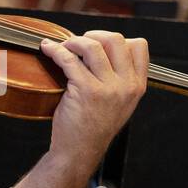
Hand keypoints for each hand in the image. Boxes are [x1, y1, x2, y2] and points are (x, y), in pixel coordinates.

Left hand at [39, 31, 148, 168]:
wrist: (80, 152)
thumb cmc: (94, 127)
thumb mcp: (120, 103)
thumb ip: (120, 78)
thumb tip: (102, 47)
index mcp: (137, 86)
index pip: (139, 46)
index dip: (117, 39)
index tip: (100, 44)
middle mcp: (126, 86)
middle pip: (115, 39)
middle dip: (94, 35)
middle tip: (78, 43)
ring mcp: (108, 88)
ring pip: (92, 46)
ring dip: (73, 41)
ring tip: (63, 47)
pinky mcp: (86, 91)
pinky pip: (69, 59)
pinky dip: (55, 50)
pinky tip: (48, 50)